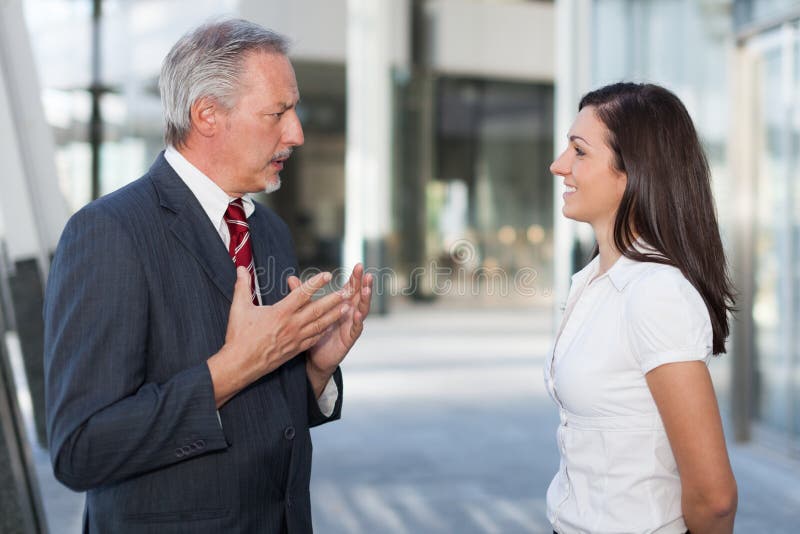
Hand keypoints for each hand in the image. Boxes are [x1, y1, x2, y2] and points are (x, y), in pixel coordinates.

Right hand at [207, 267, 348, 406]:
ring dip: (335, 315)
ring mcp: (295, 338)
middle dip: (334, 299)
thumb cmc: (239, 336)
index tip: (328, 275)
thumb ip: (242, 286)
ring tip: (348, 306)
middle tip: (348, 290)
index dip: (315, 283)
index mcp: (280, 313)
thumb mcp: (239, 308)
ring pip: (320, 324)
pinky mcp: (295, 350)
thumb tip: (240, 268)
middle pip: (318, 309)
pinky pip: (314, 338)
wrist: (240, 365)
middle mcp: (292, 325)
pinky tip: (332, 326)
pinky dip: (325, 330)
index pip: (302, 294)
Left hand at [289, 263, 372, 395]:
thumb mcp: (308, 311)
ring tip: (366, 289)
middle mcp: (349, 313)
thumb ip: (302, 295)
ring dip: (365, 299)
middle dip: (364, 284)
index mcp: (341, 305)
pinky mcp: (349, 338)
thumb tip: (291, 279)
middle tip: (366, 273)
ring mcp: (351, 325)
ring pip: (362, 310)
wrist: (315, 358)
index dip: (355, 277)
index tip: (358, 265)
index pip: (350, 288)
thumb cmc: (314, 332)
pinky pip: (356, 329)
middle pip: (359, 296)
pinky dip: (358, 321)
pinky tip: (358, 313)